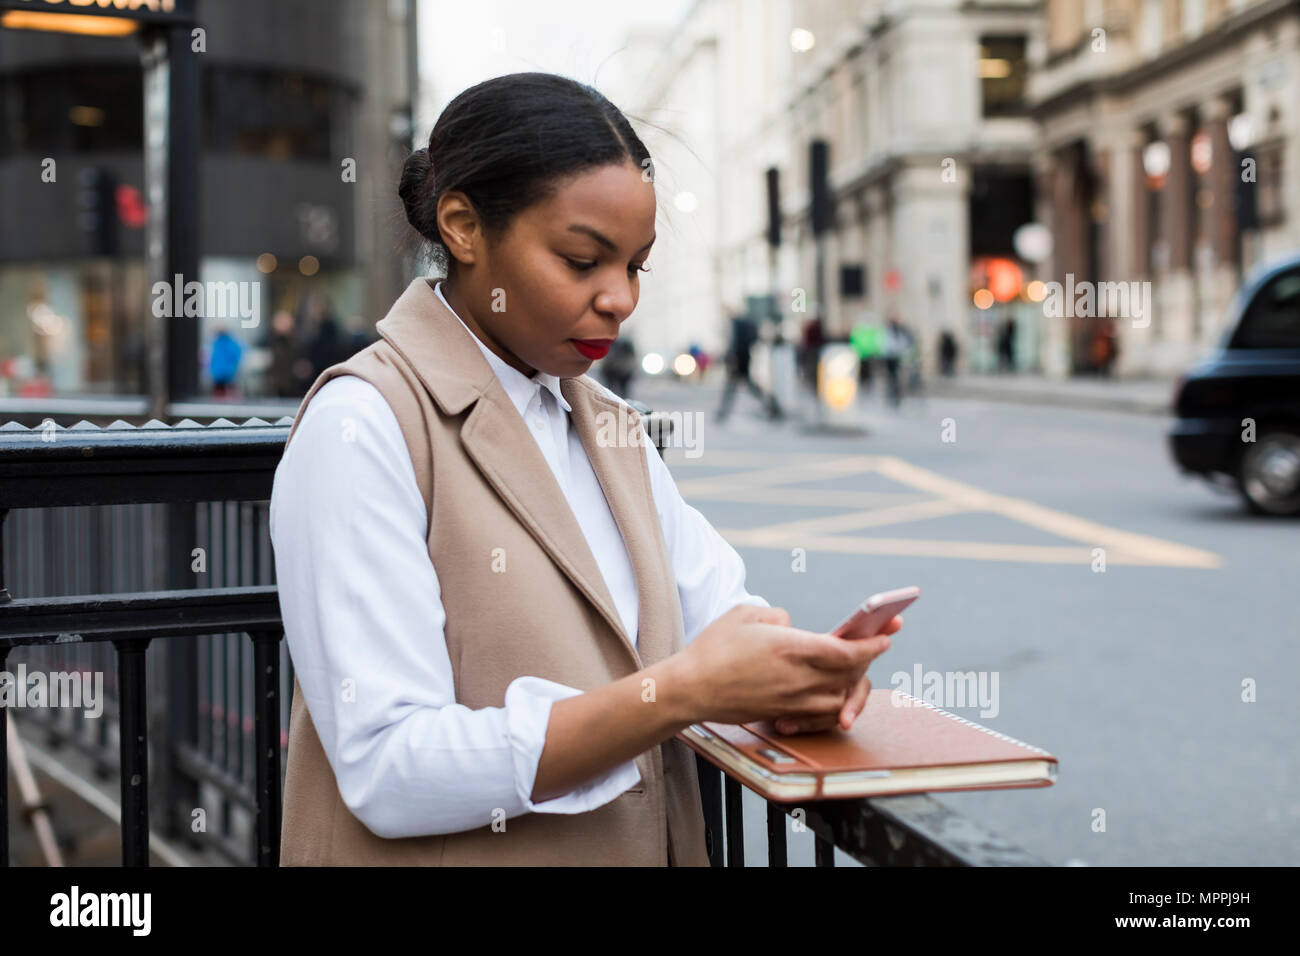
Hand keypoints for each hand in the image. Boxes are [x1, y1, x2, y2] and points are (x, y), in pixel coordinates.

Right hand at [672, 604, 893, 728]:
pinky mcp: (782, 714)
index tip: (886, 634)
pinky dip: (833, 703)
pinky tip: (830, 692)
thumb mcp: (745, 614)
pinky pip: (821, 713)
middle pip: (850, 674)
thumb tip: (792, 626)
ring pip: (839, 697)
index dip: (872, 643)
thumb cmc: (714, 648)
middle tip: (877, 643)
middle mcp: (797, 678)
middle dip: (868, 658)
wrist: (690, 689)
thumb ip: (777, 616)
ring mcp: (791, 701)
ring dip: (852, 682)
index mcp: (790, 648)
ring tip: (854, 666)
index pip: (847, 651)